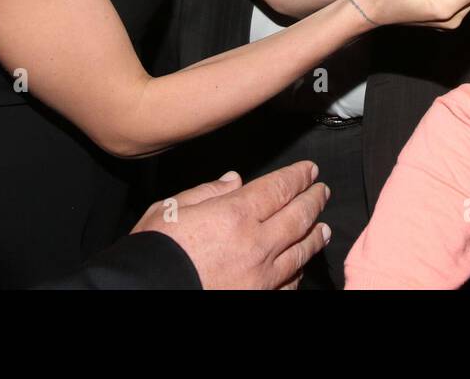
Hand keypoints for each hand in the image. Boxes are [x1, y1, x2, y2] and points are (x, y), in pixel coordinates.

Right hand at [131, 161, 329, 288]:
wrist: (146, 292)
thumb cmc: (154, 253)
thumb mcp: (171, 209)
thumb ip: (207, 192)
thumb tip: (233, 181)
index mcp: (235, 214)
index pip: (279, 188)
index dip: (298, 176)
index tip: (309, 170)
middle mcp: (256, 245)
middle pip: (298, 217)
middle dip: (313, 200)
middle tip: (322, 191)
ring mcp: (261, 277)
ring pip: (300, 252)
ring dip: (314, 236)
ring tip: (323, 227)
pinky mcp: (258, 299)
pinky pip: (288, 285)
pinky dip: (298, 272)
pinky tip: (300, 266)